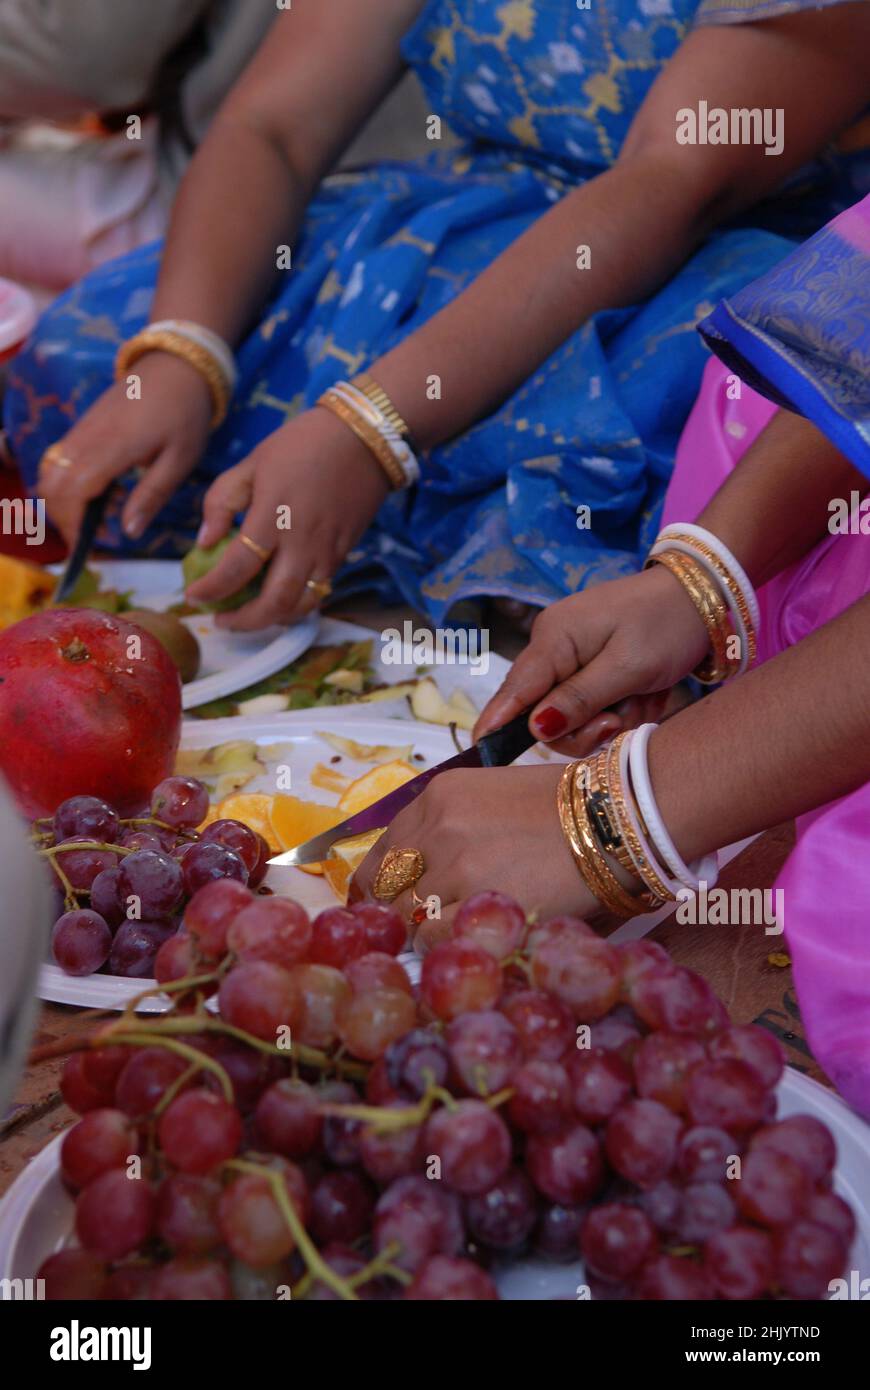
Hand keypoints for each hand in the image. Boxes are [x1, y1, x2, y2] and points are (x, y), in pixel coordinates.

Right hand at [37, 352, 212, 547]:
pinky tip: (96, 494)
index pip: (73, 491)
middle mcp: (87, 437)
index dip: (73, 523)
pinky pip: (58, 458)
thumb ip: (151, 496)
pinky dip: (65, 483)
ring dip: (61, 500)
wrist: (177, 364)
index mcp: (113, 447)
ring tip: (93, 518)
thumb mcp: (180, 460)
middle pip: (50, 484)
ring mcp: (81, 429)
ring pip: (48, 470)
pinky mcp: (82, 425)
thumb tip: (128, 532)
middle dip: (62, 516)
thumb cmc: (185, 413)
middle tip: (90, 537)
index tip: (88, 546)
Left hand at [185, 406, 389, 629]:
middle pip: (274, 603)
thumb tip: (204, 542)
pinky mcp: (343, 555)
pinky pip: (318, 592)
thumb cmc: (302, 444)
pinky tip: (278, 598)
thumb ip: (222, 501)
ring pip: (301, 607)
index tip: (193, 596)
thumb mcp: (252, 463)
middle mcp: (302, 542)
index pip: (237, 568)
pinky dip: (296, 605)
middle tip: (221, 621)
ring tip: (250, 616)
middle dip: (244, 621)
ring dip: (272, 620)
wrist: (364, 439)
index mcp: (272, 515)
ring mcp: (327, 552)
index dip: (212, 589)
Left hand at [348, 764, 600, 949]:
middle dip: (394, 911)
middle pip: (385, 885)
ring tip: (452, 936)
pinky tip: (468, 942)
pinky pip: (431, 937)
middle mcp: (436, 826)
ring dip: (421, 932)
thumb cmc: (568, 813)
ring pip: (405, 914)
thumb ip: (453, 829)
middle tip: (413, 931)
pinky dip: (443, 946)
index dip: (382, 883)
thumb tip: (424, 874)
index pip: (384, 849)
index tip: (389, 904)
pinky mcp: (474, 899)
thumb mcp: (495, 801)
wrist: (616, 820)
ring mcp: (452, 864)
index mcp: (438, 796)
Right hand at [475, 566, 710, 755]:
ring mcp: (572, 658)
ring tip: (642, 700)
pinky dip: (621, 708)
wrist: (701, 596)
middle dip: (585, 727)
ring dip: (611, 719)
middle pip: (545, 715)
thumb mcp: (629, 666)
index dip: (497, 722)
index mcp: (554, 639)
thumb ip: (580, 698)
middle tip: (620, 719)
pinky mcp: (591, 668)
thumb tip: (535, 728)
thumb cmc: (666, 623)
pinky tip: (644, 694)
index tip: (480, 750)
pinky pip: (594, 706)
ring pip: (573, 717)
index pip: (515, 690)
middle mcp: (554, 648)